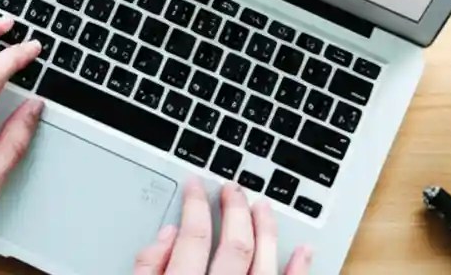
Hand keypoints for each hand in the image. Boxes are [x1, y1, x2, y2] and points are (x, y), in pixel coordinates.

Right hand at [134, 179, 311, 274]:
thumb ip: (146, 270)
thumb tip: (164, 237)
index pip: (193, 237)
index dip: (194, 204)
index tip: (195, 184)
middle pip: (235, 245)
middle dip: (235, 209)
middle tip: (233, 188)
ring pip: (265, 263)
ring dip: (266, 230)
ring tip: (263, 206)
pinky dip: (299, 269)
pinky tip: (304, 250)